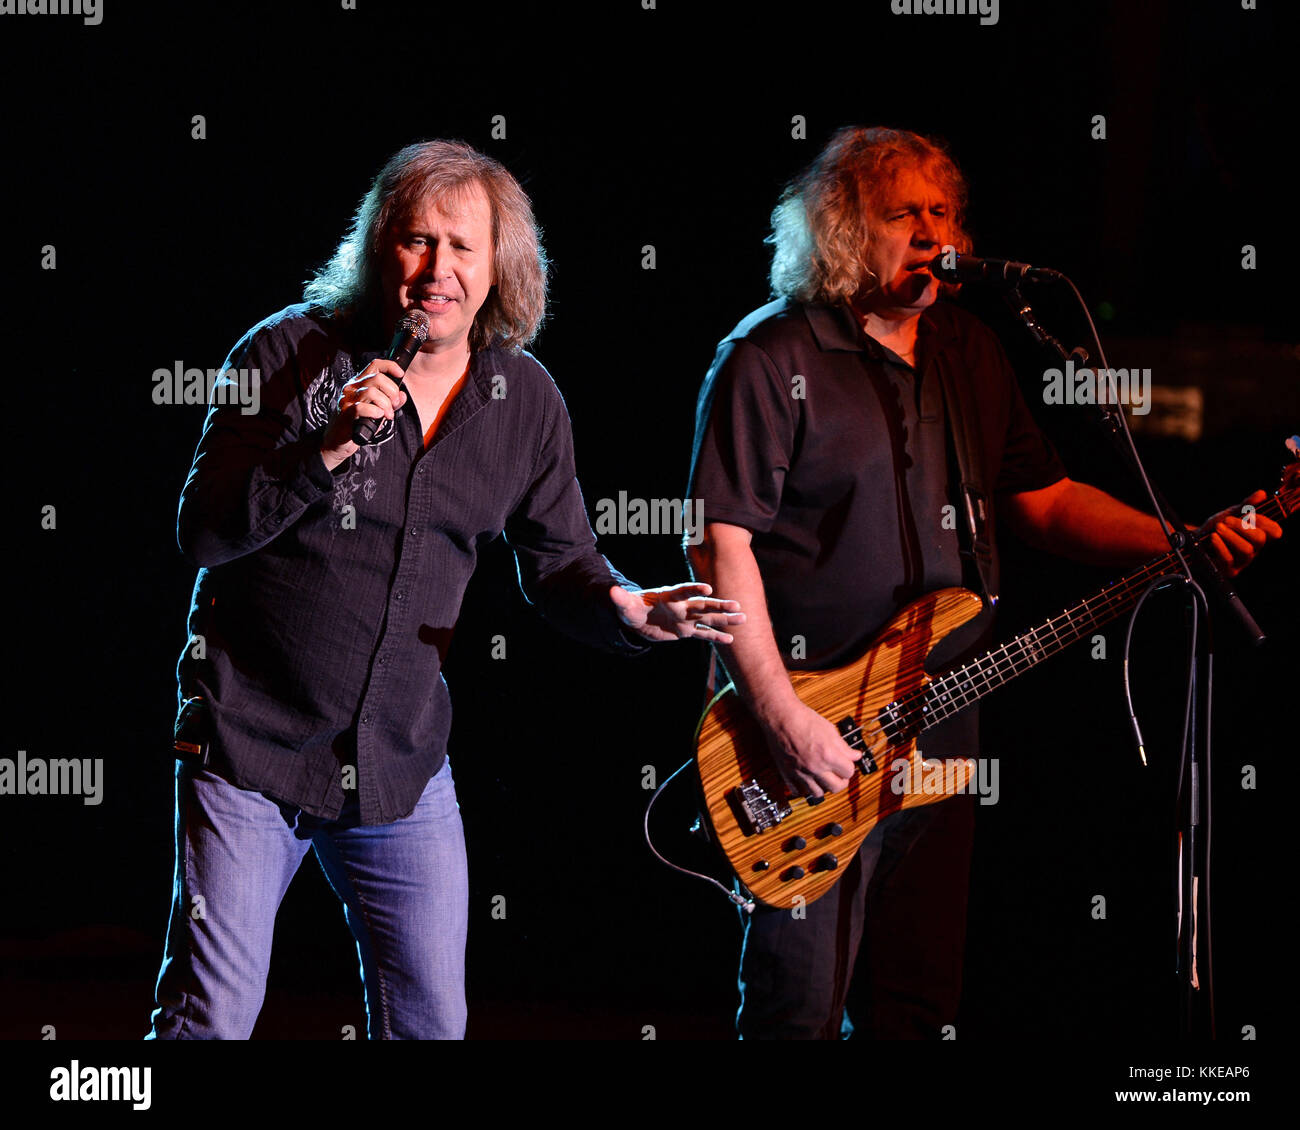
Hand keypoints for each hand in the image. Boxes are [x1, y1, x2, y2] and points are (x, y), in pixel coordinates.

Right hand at [320, 360, 408, 469]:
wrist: (337, 441)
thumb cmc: (357, 424)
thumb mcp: (378, 411)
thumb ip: (391, 403)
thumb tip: (402, 395)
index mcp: (359, 383)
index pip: (375, 365)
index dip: (390, 366)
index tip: (401, 374)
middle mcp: (352, 388)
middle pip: (377, 378)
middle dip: (392, 391)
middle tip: (394, 405)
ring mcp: (347, 400)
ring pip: (372, 392)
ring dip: (385, 404)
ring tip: (387, 415)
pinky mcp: (345, 413)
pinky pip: (362, 407)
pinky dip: (374, 412)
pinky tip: (378, 417)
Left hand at [608, 582, 743, 642]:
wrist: (637, 619)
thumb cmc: (631, 609)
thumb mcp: (624, 606)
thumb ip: (621, 599)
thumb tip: (611, 592)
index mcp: (668, 597)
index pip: (683, 591)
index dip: (695, 589)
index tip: (708, 589)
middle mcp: (681, 606)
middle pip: (702, 605)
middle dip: (719, 605)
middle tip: (737, 605)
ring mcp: (686, 619)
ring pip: (708, 619)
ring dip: (724, 619)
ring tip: (743, 619)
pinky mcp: (686, 631)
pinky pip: (704, 634)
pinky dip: (716, 637)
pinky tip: (731, 640)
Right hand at [758, 699, 858, 798]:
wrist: (781, 717)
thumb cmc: (803, 719)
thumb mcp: (829, 730)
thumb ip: (844, 746)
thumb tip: (855, 755)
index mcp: (828, 755)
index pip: (849, 771)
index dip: (849, 766)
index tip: (847, 763)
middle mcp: (815, 767)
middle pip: (836, 787)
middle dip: (841, 781)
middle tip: (839, 775)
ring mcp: (800, 772)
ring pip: (818, 793)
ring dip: (823, 787)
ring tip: (823, 778)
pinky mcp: (787, 773)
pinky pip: (797, 791)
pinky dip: (803, 789)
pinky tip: (806, 781)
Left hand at [1197, 490, 1282, 575]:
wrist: (1195, 542)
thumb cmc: (1216, 529)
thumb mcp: (1230, 514)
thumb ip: (1245, 505)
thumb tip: (1261, 494)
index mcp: (1258, 537)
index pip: (1275, 532)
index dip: (1265, 522)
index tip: (1249, 514)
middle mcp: (1254, 550)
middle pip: (1260, 539)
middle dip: (1242, 527)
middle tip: (1226, 521)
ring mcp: (1242, 562)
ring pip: (1246, 549)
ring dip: (1230, 536)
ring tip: (1217, 528)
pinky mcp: (1229, 570)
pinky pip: (1229, 559)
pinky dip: (1220, 545)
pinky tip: (1213, 538)